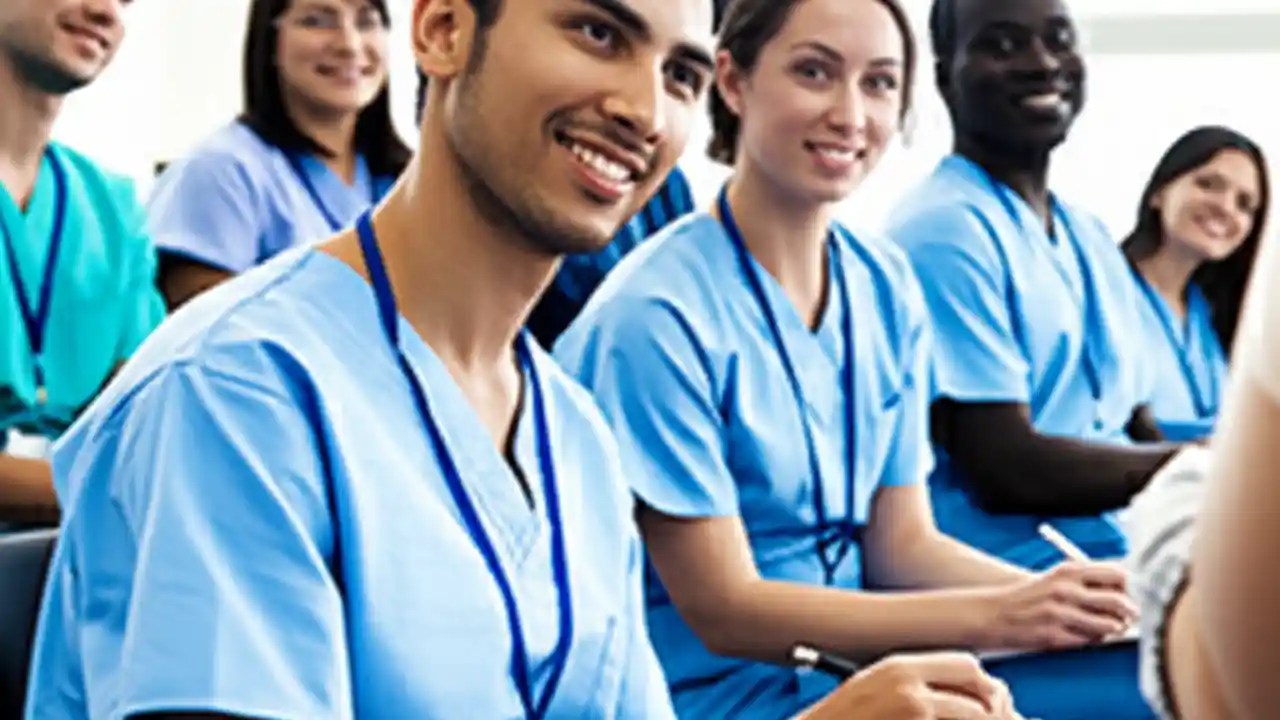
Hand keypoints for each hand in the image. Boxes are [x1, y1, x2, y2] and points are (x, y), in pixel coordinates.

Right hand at [799, 652, 1021, 718]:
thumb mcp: (875, 690)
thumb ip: (916, 687)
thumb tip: (971, 701)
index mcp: (899, 666)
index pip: (965, 665)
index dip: (986, 686)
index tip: (995, 705)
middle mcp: (907, 683)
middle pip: (978, 685)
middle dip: (997, 707)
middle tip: (1005, 719)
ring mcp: (912, 710)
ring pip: (977, 715)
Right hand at [983, 561, 1137, 649]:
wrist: (993, 613)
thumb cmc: (1028, 596)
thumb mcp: (1055, 578)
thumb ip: (1086, 582)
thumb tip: (1124, 594)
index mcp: (1068, 571)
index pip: (1117, 574)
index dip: (1127, 587)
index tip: (1127, 594)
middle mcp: (1066, 589)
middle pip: (1118, 601)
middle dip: (1130, 612)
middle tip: (1129, 617)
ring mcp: (1060, 613)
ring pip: (1109, 625)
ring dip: (1113, 629)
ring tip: (1109, 628)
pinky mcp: (1055, 635)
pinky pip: (1090, 641)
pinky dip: (1094, 640)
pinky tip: (1086, 635)